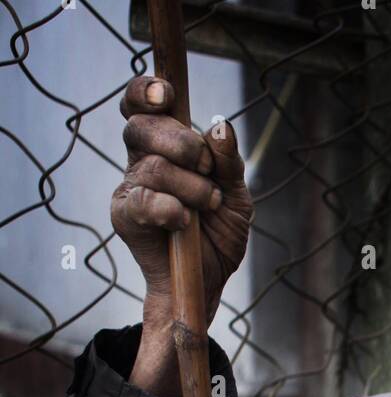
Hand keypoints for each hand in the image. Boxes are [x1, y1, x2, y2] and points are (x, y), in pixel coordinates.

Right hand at [111, 74, 251, 326]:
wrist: (208, 282)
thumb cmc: (218, 236)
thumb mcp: (236, 197)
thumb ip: (229, 163)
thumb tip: (219, 127)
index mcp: (165, 147)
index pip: (143, 105)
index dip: (147, 91)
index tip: (166, 93)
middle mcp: (142, 162)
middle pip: (141, 127)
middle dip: (180, 142)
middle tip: (206, 167)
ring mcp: (130, 188)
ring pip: (152, 166)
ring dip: (190, 186)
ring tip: (209, 205)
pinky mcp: (125, 217)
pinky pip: (142, 201)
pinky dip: (169, 208)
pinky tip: (184, 221)